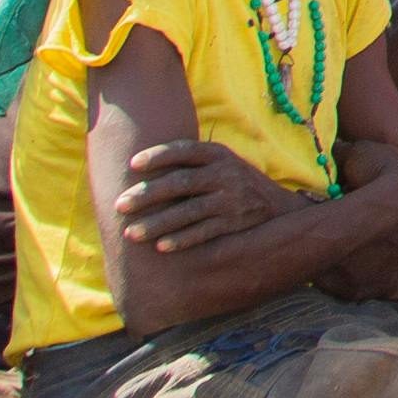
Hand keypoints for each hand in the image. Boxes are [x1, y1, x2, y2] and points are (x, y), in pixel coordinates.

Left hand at [120, 135, 294, 254]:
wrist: (278, 207)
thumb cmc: (234, 182)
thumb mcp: (220, 163)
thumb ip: (191, 163)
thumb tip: (140, 164)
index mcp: (218, 154)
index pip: (185, 150)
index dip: (158, 156)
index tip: (132, 165)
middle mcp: (225, 174)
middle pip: (181, 182)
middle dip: (148, 194)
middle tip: (120, 205)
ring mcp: (231, 200)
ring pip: (189, 211)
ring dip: (157, 223)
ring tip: (131, 233)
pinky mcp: (235, 223)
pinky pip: (204, 232)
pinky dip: (182, 239)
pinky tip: (161, 247)